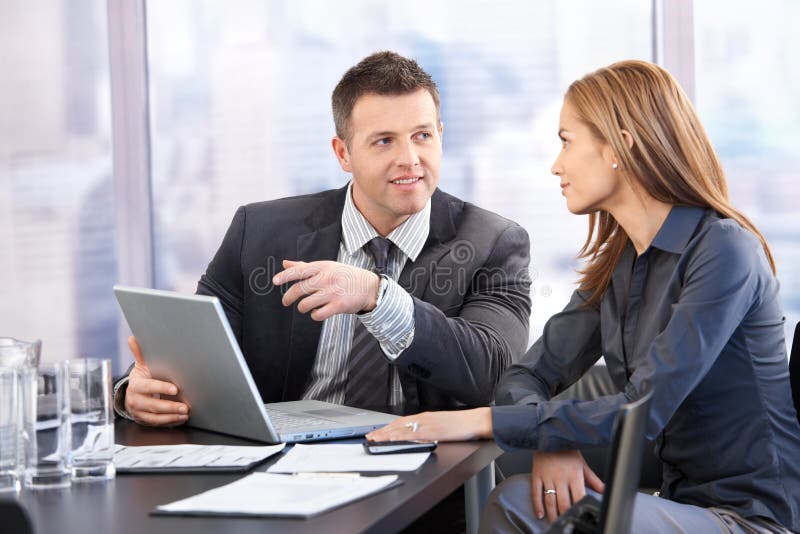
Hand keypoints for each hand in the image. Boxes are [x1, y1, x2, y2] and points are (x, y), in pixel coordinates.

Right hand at [123, 336, 189, 425]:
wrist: (132, 394)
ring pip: (155, 417)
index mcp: (136, 385)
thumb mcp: (141, 366)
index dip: (161, 388)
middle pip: (153, 405)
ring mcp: (139, 412)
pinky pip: (157, 423)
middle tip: (185, 406)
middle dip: (170, 407)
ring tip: (186, 413)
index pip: (148, 387)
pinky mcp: (145, 421)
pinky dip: (170, 422)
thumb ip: (140, 353)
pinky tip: (181, 419)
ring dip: (172, 416)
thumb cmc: (142, 378)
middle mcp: (135, 400)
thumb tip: (133, 338)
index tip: (175, 389)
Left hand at [273, 259, 380, 320]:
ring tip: (305, 307)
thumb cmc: (345, 275)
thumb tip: (285, 264)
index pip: (299, 270)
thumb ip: (304, 266)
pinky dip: (315, 315)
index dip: (285, 276)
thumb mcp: (327, 267)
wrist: (369, 287)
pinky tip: (318, 312)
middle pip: (299, 289)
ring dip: (302, 308)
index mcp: (322, 267)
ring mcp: (333, 292)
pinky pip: (318, 314)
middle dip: (288, 297)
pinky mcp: (339, 305)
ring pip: (306, 304)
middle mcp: (327, 278)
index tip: (275, 281)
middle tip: (286, 302)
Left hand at [365, 408, 492, 442]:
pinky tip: (392, 440)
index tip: (379, 431)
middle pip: (398, 424)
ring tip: (375, 438)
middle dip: (383, 431)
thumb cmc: (463, 425)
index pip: (402, 422)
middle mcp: (424, 419)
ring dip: (387, 434)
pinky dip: (400, 437)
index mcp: (426, 417)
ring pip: (402, 429)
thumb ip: (430, 430)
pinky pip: (412, 434)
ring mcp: (427, 424)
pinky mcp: (432, 431)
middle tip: (370, 436)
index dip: (389, 427)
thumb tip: (420, 438)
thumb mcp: (443, 427)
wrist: (476, 421)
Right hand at [531, 450, 604, 522]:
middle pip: (563, 503)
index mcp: (574, 474)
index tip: (580, 515)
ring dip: (552, 514)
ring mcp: (548, 477)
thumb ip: (593, 480)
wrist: (549, 434)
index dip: (580, 508)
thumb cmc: (566, 450)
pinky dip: (537, 505)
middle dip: (565, 515)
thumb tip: (604, 491)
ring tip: (553, 521)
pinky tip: (540, 513)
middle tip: (566, 521)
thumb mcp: (583, 464)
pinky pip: (536, 492)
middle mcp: (561, 477)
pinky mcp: (537, 475)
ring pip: (550, 500)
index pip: (579, 496)